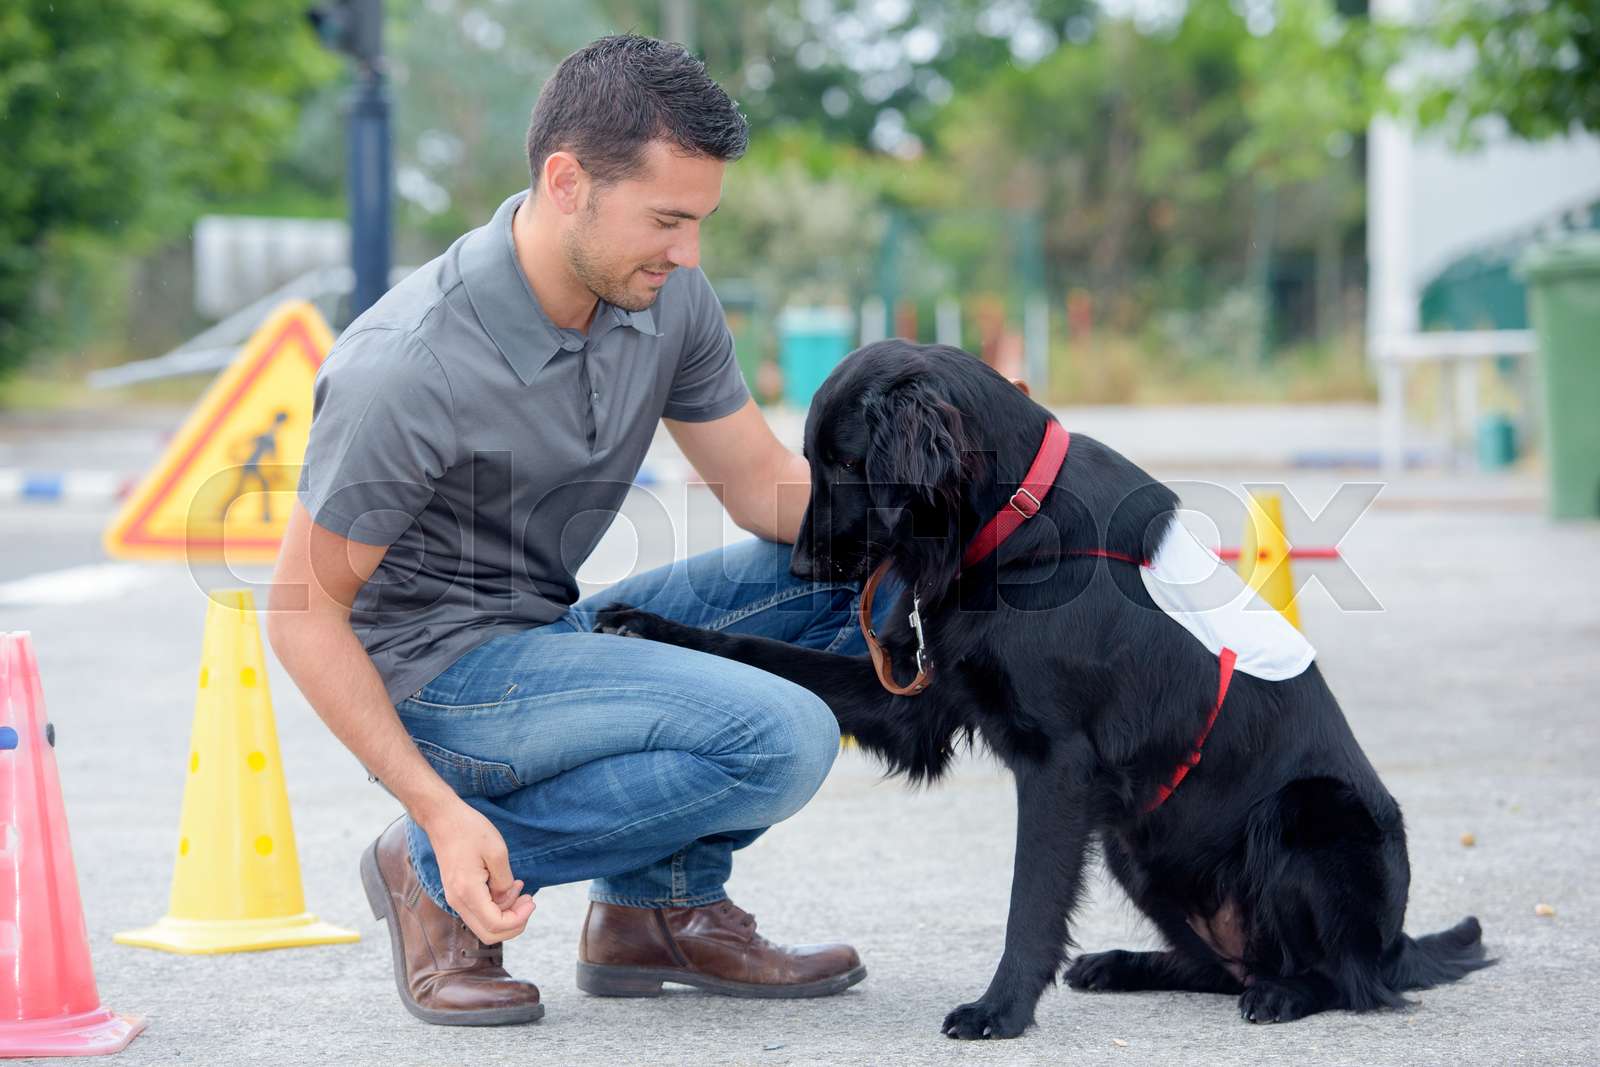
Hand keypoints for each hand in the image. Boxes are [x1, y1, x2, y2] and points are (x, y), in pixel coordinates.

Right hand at [423, 800, 535, 942]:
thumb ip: (505, 881)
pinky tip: (507, 887)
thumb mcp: (497, 852)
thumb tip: (508, 898)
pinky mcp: (457, 893)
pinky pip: (479, 911)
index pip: (495, 925)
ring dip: (506, 914)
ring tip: (520, 889)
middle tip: (528, 902)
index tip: (531, 902)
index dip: (518, 920)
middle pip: (488, 934)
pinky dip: (496, 906)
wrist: (443, 819)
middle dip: (514, 923)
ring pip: (484, 924)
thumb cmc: (469, 830)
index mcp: (468, 892)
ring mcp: (455, 898)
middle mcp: (458, 901)